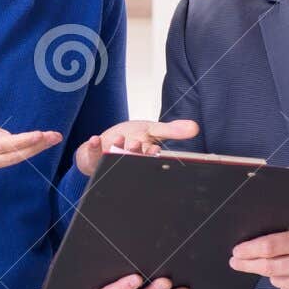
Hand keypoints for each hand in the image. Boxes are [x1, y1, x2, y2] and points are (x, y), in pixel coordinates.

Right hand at [0, 104, 60, 176]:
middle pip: (10, 157)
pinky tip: (33, 144)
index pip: (1, 145)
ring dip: (31, 150)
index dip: (23, 141)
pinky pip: (3, 162)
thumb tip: (10, 138)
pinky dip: (19, 153)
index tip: (41, 134)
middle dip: (35, 147)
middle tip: (55, 136)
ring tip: (50, 138)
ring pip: (9, 162)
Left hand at [75, 118, 200, 175]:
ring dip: (116, 149)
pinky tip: (95, 139)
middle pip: (132, 159)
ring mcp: (110, 160)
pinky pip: (93, 152)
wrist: (105, 143)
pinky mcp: (94, 156)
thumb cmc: (132, 137)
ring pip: (114, 158)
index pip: (150, 157)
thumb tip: (195, 127)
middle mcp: (128, 161)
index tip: (154, 149)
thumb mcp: (153, 130)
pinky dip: (93, 146)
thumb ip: (172, 130)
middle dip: (134, 152)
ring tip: (118, 140)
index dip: (151, 154)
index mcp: (144, 157)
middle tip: (136, 144)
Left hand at [228, 217, 288, 288]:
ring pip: (277, 280)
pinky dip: (284, 283)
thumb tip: (258, 233)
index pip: (270, 246)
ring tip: (276, 264)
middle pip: (269, 267)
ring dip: (269, 272)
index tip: (236, 251)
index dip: (249, 250)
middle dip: (248, 264)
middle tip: (236, 262)